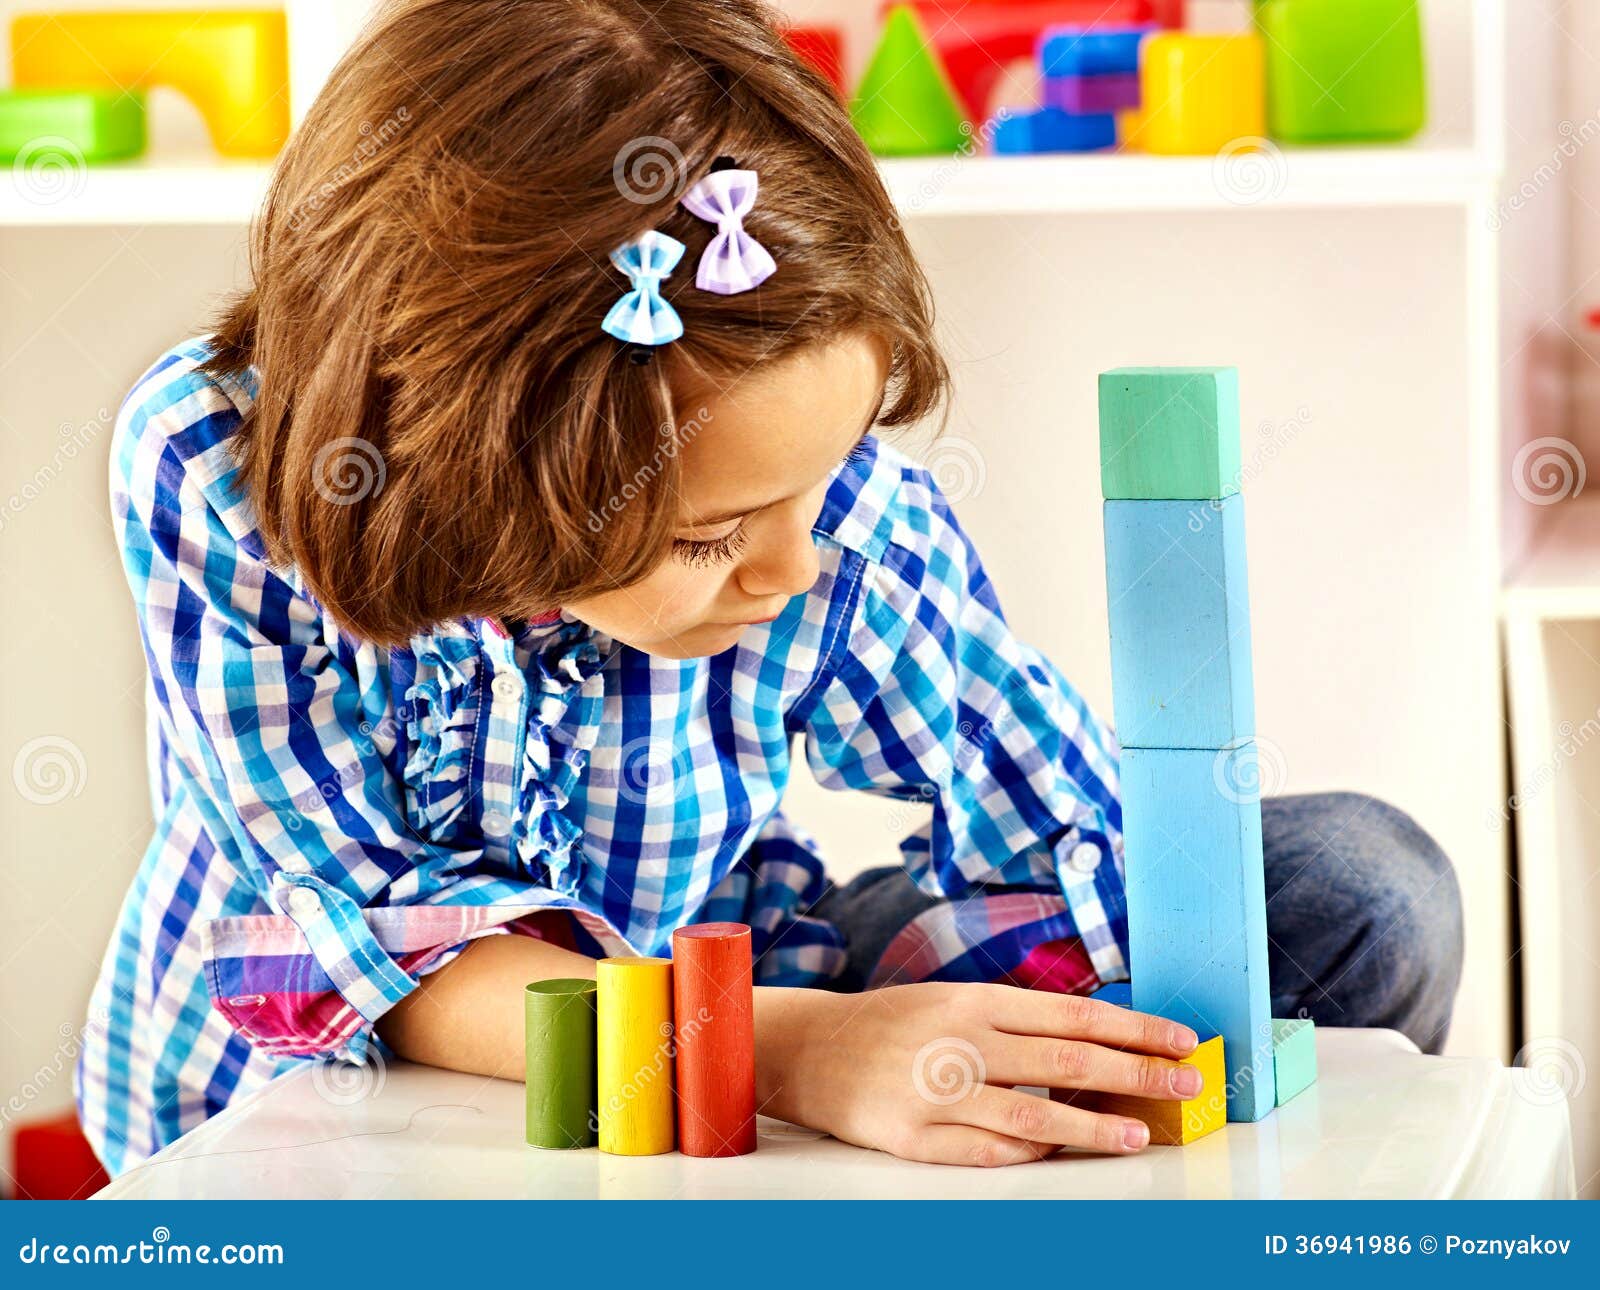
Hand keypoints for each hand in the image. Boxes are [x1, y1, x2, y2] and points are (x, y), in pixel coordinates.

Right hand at [753, 982, 1200, 1166]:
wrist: (812, 1049)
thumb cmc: (896, 1025)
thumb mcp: (954, 1001)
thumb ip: (1016, 1023)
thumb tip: (1097, 1044)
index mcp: (976, 1002)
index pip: (1074, 1015)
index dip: (1135, 1028)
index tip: (1182, 1040)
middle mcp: (961, 1042)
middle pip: (1067, 1063)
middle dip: (1137, 1073)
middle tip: (1187, 1084)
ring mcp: (937, 1093)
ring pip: (1032, 1117)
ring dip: (1093, 1128)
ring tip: (1137, 1135)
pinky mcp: (912, 1139)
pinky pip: (982, 1154)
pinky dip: (1024, 1159)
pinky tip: (1056, 1158)